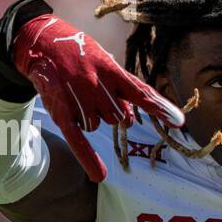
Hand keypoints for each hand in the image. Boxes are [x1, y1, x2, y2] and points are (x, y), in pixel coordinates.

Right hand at [12, 15, 185, 181]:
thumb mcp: (106, 63)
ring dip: (90, 118)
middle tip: (94, 93)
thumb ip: (123, 88)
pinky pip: (78, 139)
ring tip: (77, 95)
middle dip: (110, 111)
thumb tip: (130, 115)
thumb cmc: (82, 56)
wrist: (43, 45)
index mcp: (112, 70)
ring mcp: (78, 98)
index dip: (159, 108)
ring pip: (97, 126)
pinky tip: (98, 176)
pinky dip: (88, 159)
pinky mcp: (61, 111)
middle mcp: (97, 84)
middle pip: (119, 117)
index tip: (178, 122)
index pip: (140, 92)